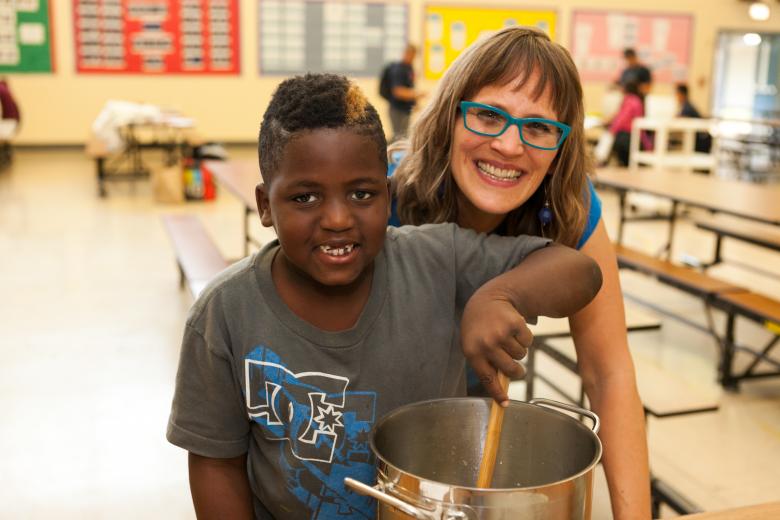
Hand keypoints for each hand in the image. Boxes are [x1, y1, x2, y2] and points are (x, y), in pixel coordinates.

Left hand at [461, 290, 532, 405]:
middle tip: (515, 366)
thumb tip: (502, 390)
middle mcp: (486, 344)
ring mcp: (500, 333)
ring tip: (507, 338)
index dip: (497, 393)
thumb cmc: (479, 329)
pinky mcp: (514, 323)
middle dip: (516, 371)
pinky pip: (528, 341)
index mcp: (472, 352)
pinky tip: (513, 329)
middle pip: (510, 370)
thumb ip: (486, 365)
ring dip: (518, 350)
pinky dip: (525, 338)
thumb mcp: (474, 346)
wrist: (486, 301)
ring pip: (521, 355)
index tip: (505, 404)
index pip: (487, 378)